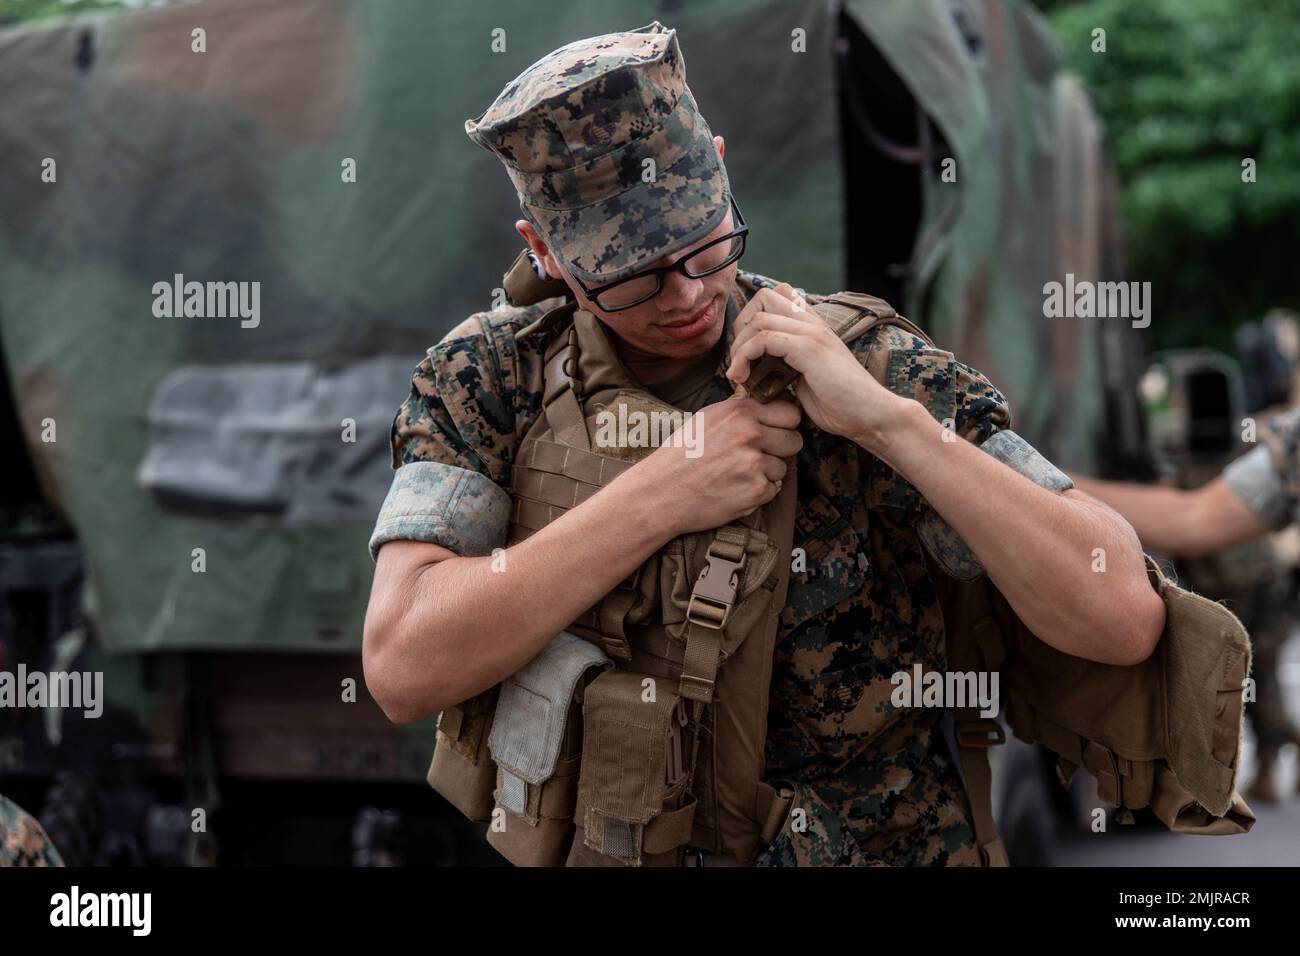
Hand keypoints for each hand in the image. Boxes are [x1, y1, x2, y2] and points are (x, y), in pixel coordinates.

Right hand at [635, 393, 802, 534]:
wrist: (661, 491)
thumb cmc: (680, 454)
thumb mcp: (708, 418)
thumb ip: (739, 409)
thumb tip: (765, 400)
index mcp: (740, 412)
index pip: (790, 413)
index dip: (784, 424)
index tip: (775, 432)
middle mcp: (750, 434)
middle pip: (794, 440)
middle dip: (781, 450)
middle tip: (759, 457)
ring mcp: (754, 464)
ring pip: (783, 468)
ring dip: (767, 474)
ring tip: (739, 475)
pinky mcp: (755, 491)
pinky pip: (773, 490)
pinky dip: (759, 493)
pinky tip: (736, 489)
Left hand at [726, 283, 904, 449]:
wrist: (870, 415)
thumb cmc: (840, 404)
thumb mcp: (805, 379)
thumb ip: (785, 366)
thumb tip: (754, 370)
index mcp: (813, 326)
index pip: (776, 297)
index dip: (752, 319)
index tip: (745, 352)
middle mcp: (813, 323)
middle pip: (763, 298)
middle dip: (741, 327)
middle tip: (739, 360)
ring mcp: (812, 333)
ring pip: (759, 318)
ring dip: (739, 347)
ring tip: (738, 375)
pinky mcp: (809, 348)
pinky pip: (764, 338)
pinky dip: (744, 357)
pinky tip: (743, 379)